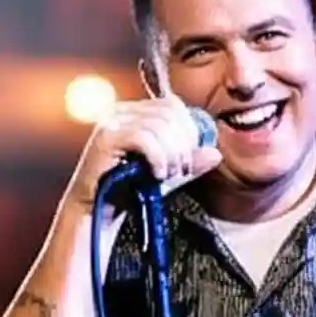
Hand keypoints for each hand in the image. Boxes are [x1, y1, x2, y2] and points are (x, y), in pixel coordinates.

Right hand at [66, 91, 222, 207]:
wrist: (98, 211)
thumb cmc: (130, 190)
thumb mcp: (168, 173)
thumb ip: (190, 161)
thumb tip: (216, 154)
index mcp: (135, 111)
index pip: (172, 105)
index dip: (189, 130)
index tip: (190, 158)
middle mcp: (121, 111)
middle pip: (168, 113)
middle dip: (183, 143)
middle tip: (182, 170)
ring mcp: (111, 122)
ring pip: (158, 125)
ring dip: (172, 153)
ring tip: (169, 175)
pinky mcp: (105, 137)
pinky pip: (143, 138)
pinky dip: (158, 157)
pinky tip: (157, 175)